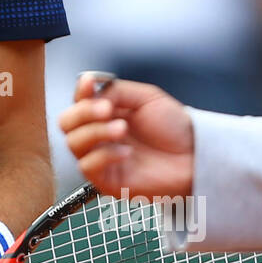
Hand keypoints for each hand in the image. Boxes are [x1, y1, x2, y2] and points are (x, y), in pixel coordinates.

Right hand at [58, 74, 193, 198]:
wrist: (195, 155)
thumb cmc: (174, 128)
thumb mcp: (147, 97)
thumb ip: (117, 90)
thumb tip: (92, 89)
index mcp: (105, 114)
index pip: (78, 101)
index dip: (80, 91)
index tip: (90, 83)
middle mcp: (98, 135)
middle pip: (66, 122)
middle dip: (82, 112)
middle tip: (107, 110)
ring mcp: (100, 158)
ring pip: (73, 143)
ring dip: (96, 132)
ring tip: (122, 129)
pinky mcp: (106, 180)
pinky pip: (88, 166)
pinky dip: (105, 155)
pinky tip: (127, 152)